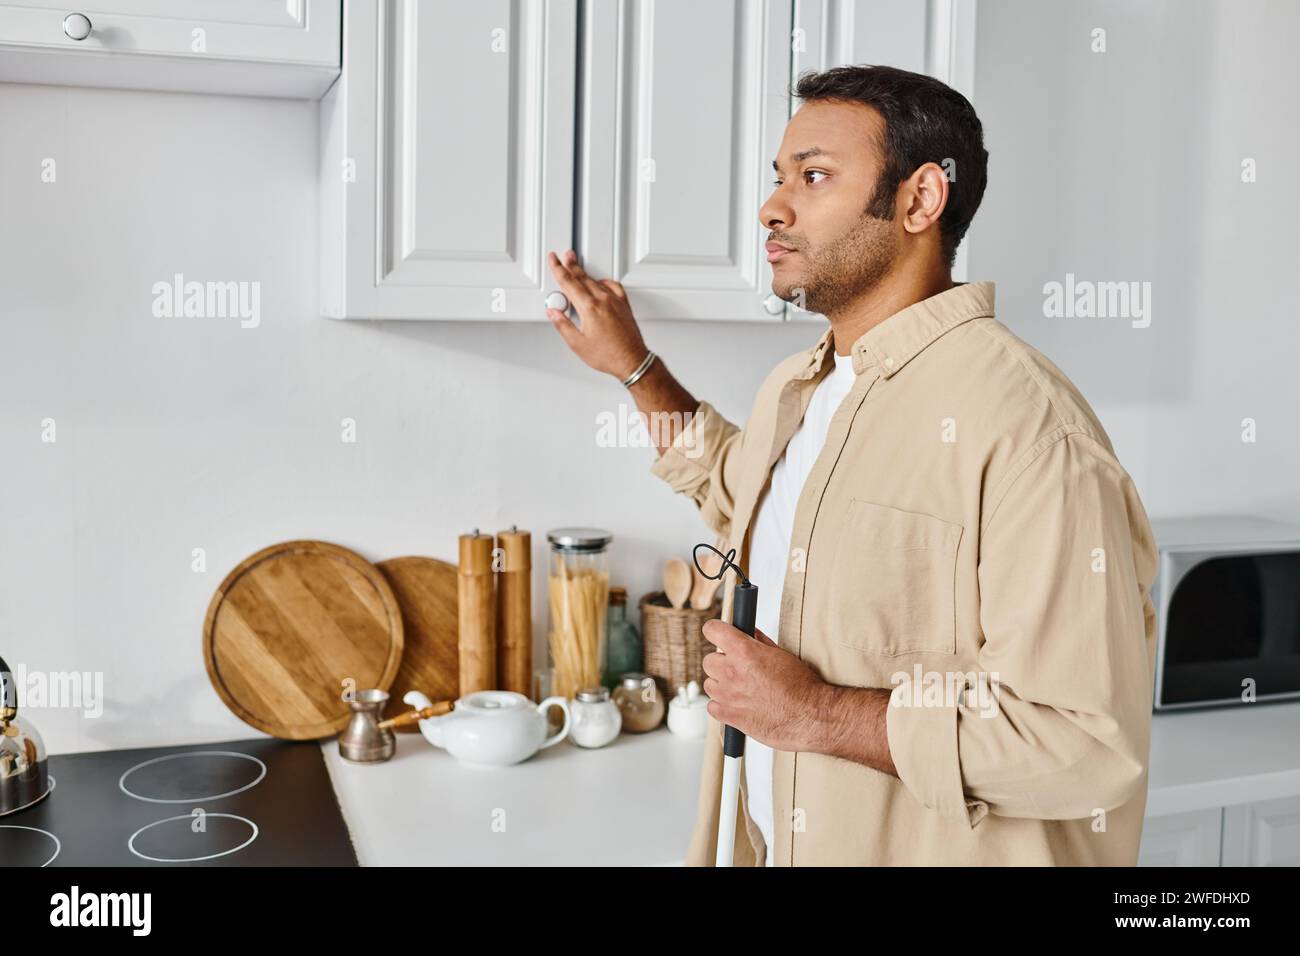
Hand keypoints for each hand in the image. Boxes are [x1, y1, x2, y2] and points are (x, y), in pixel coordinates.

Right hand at [546, 250, 648, 380]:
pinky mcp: (624, 305)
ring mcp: (615, 301)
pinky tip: (600, 282)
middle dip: (571, 265)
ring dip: (585, 273)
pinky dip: (603, 282)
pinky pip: (612, 286)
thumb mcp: (577, 344)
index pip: (569, 282)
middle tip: (564, 255)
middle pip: (582, 277)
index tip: (553, 259)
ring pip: (596, 281)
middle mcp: (603, 300)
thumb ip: (563, 325)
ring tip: (577, 267)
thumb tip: (553, 312)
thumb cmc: (608, 355)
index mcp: (589, 308)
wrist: (632, 361)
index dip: (558, 269)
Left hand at [700, 619, 828, 752]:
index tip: (719, 635)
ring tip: (742, 689)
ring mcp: (728, 695)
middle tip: (737, 668)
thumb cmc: (801, 686)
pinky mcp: (729, 715)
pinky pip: (712, 706)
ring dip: (721, 685)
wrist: (809, 715)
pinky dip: (722, 706)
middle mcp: (731, 671)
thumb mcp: (781, 654)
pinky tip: (738, 705)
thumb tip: (750, 634)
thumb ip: (760, 642)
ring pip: (709, 684)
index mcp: (744, 651)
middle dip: (721, 662)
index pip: (712, 630)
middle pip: (709, 660)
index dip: (716, 632)